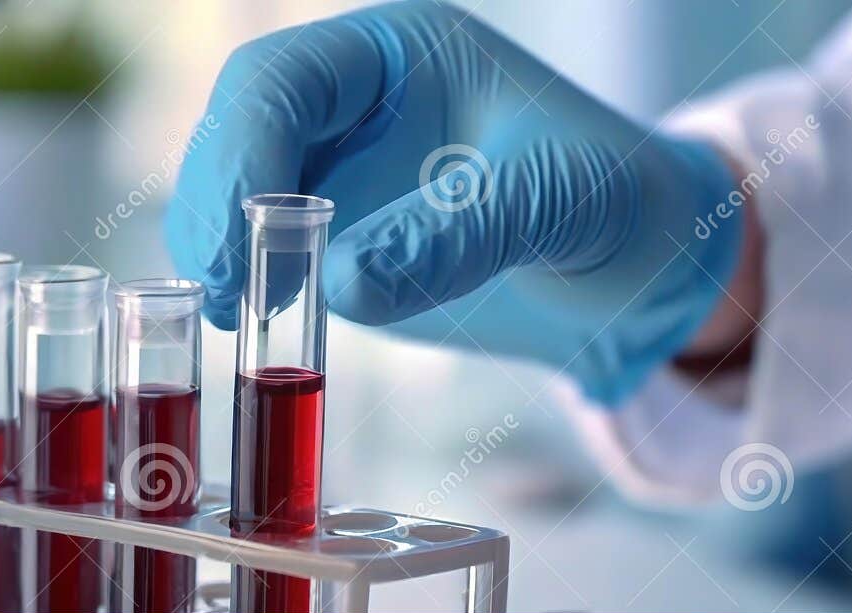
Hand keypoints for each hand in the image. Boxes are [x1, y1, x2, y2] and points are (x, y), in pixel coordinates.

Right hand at [166, 1, 744, 403]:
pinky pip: (259, 250)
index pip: (285, 78)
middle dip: (217, 201)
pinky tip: (245, 318)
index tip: (242, 229)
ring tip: (232, 309)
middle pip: (236, 130)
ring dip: (216, 245)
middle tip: (224, 286)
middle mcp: (350, 105)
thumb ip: (463, 232)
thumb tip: (347, 279)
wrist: (635, 268)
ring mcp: (334, 172)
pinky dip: (241, 281)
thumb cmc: (614, 200)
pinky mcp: (331, 238)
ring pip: (231, 191)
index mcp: (397, 55)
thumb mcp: (559, 202)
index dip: (244, 146)